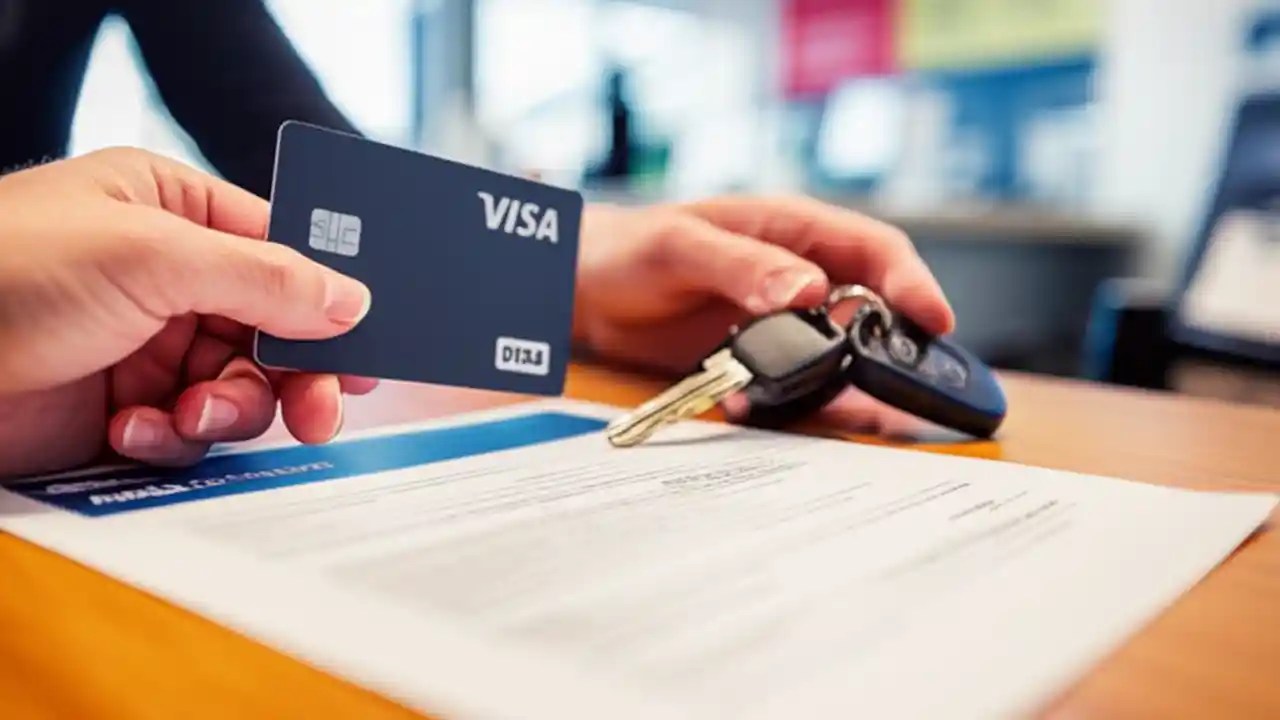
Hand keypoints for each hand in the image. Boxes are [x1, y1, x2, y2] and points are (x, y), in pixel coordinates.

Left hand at [0, 148, 375, 477]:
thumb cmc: (1, 274)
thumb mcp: (150, 257)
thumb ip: (265, 277)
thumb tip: (351, 299)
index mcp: (172, 209)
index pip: (281, 248)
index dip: (328, 296)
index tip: (367, 342)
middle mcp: (166, 275)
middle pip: (275, 328)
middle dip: (294, 371)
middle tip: (321, 410)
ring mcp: (146, 343)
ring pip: (241, 387)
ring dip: (227, 410)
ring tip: (189, 416)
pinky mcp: (124, 407)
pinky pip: (190, 430)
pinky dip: (172, 438)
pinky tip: (133, 430)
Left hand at [573, 197, 953, 432]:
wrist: (580, 290)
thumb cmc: (629, 247)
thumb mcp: (682, 246)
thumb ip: (744, 265)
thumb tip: (810, 289)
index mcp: (791, 231)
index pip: (873, 249)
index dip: (913, 282)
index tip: (935, 319)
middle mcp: (796, 277)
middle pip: (872, 309)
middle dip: (900, 345)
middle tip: (917, 383)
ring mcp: (778, 323)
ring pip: (840, 356)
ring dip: (853, 386)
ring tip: (868, 417)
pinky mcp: (754, 361)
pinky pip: (795, 388)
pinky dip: (798, 408)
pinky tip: (777, 417)